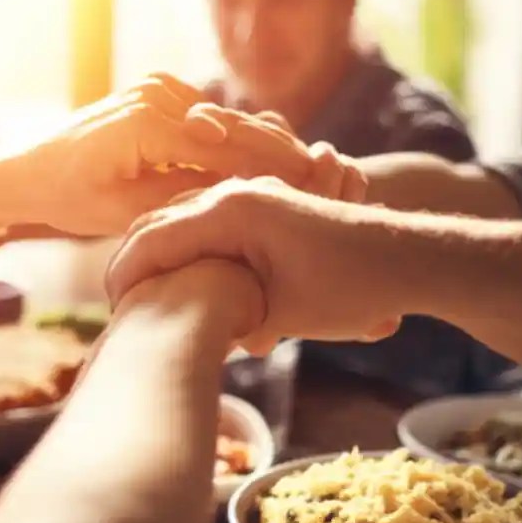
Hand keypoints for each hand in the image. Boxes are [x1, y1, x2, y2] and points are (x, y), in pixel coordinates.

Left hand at [20, 75, 317, 235]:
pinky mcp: (157, 90)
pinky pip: (207, 116)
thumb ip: (181, 198)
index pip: (221, 149)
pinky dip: (236, 136)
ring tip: (311, 169)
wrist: (29, 169)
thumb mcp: (125, 211)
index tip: (307, 191)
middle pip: (230, 126)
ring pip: (224, 119)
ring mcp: (154, 87)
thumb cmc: (69, 199)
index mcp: (142, 123)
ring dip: (263, 142)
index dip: (267, 171)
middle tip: (325, 175)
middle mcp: (152, 94)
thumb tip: (237, 195)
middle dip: (277, 151)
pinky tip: (274, 156)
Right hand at [106, 177, 402, 354]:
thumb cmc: (346, 290)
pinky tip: (188, 284)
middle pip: (160, 222)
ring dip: (165, 257)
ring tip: (144, 297)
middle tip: (118, 306)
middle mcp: (236, 192)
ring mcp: (253, 195)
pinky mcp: (267, 207)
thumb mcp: (275, 311)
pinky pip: (211, 224)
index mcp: (230, 211)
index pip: (153, 238)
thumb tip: (188, 330)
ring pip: (184, 220)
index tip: (112, 311)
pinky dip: (192, 251)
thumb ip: (223, 313)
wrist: (409, 260)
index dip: (126, 277)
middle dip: (136, 265)